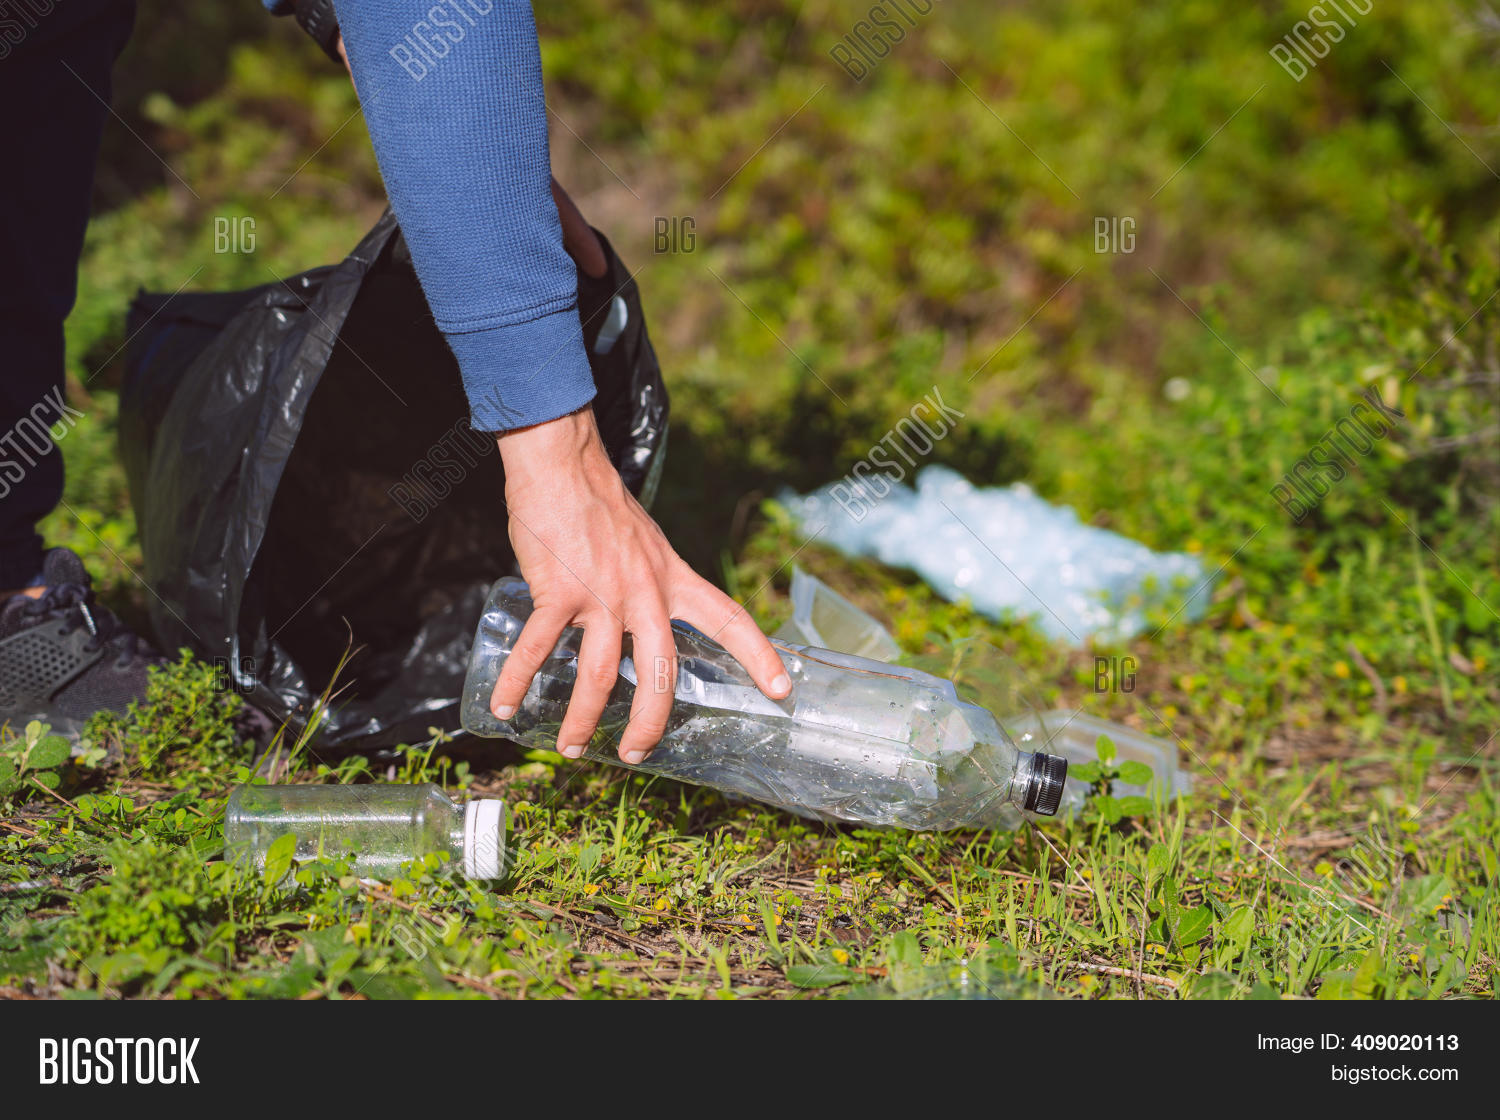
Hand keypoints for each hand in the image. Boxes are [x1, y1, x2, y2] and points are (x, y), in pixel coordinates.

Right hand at [488, 408, 789, 762]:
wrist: (564, 466)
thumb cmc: (602, 504)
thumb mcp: (647, 544)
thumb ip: (651, 582)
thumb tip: (641, 620)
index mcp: (675, 579)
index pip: (730, 619)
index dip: (759, 656)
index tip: (780, 691)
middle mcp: (646, 592)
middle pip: (661, 671)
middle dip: (650, 722)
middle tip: (636, 753)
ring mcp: (603, 595)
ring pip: (602, 674)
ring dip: (583, 719)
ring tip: (572, 749)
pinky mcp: (559, 592)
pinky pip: (539, 648)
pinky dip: (518, 681)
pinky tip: (505, 706)